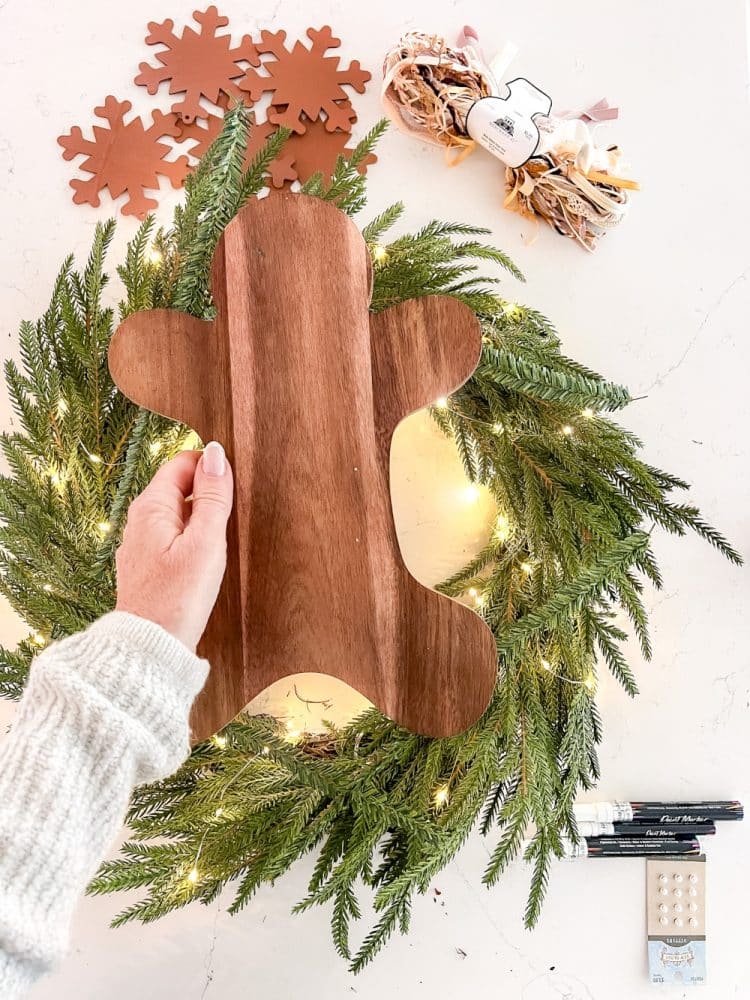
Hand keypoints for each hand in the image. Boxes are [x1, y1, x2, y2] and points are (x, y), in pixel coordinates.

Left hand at [115, 442, 233, 651]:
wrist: (150, 648)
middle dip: (208, 494)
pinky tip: (206, 561)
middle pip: (179, 487)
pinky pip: (174, 538)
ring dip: (202, 520)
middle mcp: (140, 520)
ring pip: (178, 515)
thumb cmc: (178, 598)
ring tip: (222, 541)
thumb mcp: (206, 542)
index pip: (181, 462)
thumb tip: (216, 454)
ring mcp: (142, 544)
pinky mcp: (148, 566)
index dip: (210, 467)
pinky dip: (193, 540)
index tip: (233, 487)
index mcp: (150, 507)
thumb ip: (213, 496)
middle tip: (233, 516)